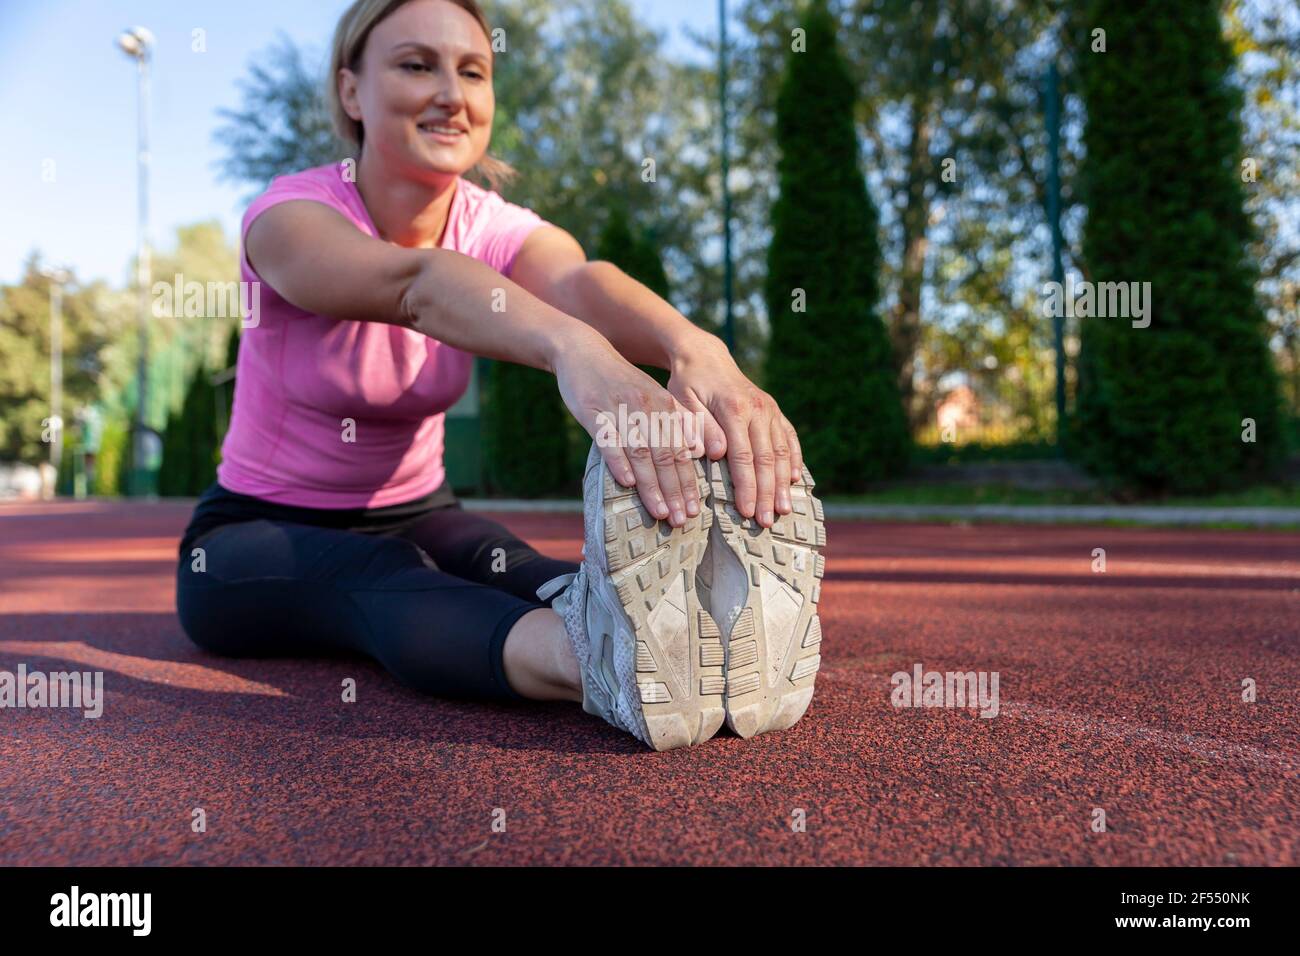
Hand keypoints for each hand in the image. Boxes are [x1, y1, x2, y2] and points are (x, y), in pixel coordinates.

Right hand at [553, 332, 704, 526]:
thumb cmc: (621, 382)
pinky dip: (619, 462)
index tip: (696, 509)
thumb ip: (674, 422)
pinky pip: (609, 440)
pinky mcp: (594, 411)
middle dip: (675, 491)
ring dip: (652, 486)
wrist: (583, 352)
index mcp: (665, 407)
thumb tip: (696, 453)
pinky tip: (627, 482)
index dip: (689, 482)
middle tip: (682, 520)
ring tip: (660, 511)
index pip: (682, 451)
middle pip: (665, 456)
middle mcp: (647, 409)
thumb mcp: (652, 397)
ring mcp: (620, 410)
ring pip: (641, 453)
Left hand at [665, 335, 803, 527]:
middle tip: (766, 522)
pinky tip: (794, 480)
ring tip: (783, 510)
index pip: (743, 457)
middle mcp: (758, 408)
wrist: (705, 356)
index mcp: (734, 409)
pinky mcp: (775, 410)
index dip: (747, 487)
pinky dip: (793, 459)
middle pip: (766, 459)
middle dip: (767, 493)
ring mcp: (770, 409)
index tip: (746, 512)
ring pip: (781, 451)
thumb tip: (717, 454)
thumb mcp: (681, 401)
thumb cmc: (687, 383)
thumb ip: (698, 427)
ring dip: (783, 483)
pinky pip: (789, 437)